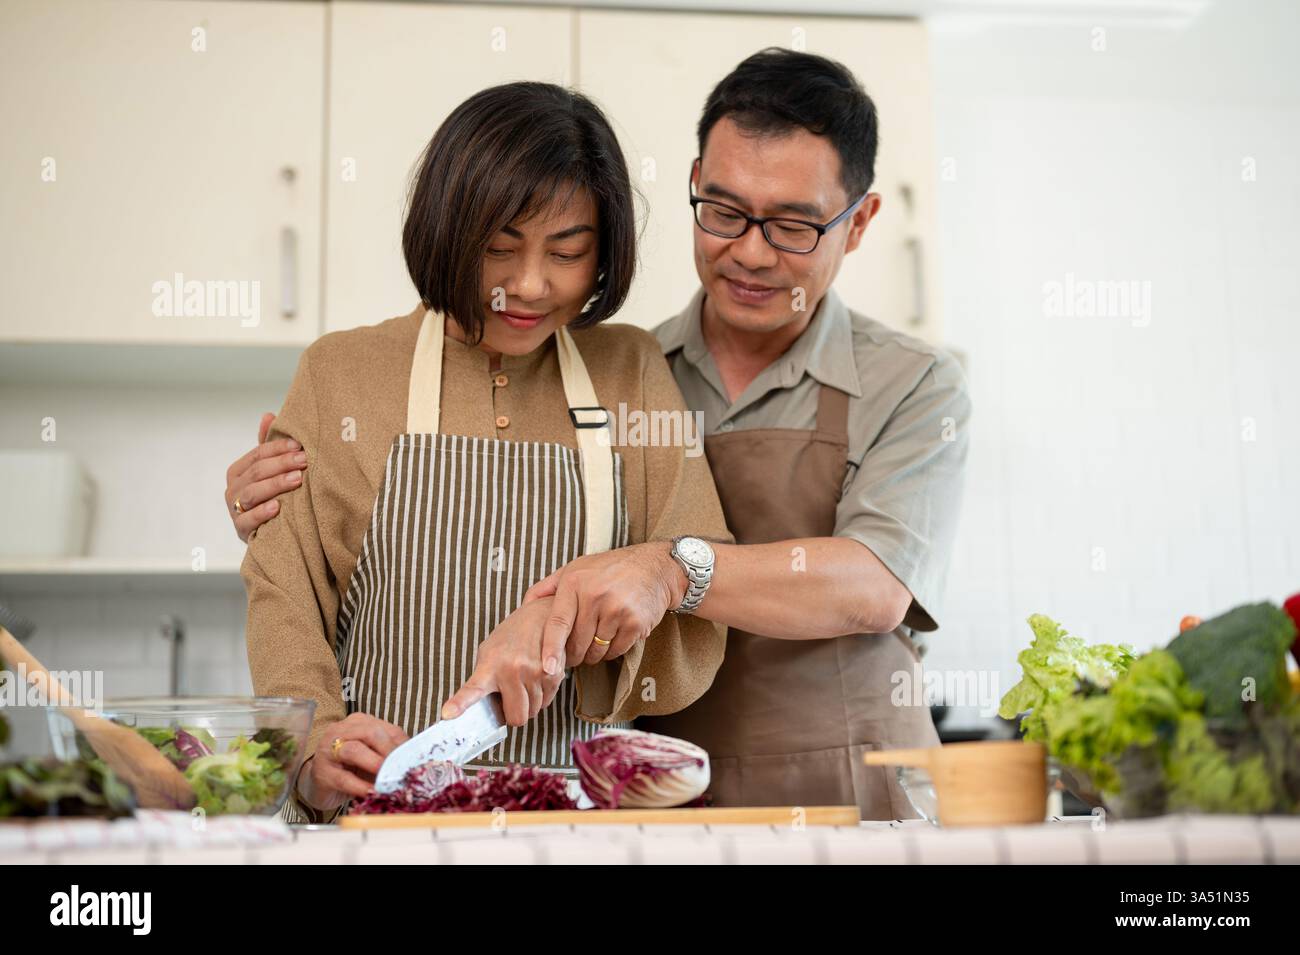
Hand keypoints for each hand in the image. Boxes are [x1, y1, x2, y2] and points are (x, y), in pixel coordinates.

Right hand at [225, 413, 307, 541]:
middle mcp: (234, 489)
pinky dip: (262, 513)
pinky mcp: (242, 531)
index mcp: (239, 471)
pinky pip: (248, 521)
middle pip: (257, 472)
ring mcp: (235, 510)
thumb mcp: (272, 471)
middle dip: (282, 464)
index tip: (299, 445)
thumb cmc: (273, 496)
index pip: (257, 454)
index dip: (278, 448)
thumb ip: (269, 446)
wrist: (274, 534)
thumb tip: (268, 415)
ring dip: (275, 485)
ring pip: (253, 493)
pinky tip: (277, 507)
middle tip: (304, 460)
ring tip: (297, 479)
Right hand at [298, 712, 408, 811]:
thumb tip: (413, 762)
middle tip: (401, 767)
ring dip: (375, 764)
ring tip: (388, 777)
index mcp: (359, 723)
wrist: (320, 784)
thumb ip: (389, 754)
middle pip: (369, 733)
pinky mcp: (322, 773)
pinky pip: (344, 778)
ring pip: (354, 750)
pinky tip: (372, 791)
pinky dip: (360, 786)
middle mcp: (341, 731)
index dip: (401, 744)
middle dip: (388, 750)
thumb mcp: (373, 756)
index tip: (414, 759)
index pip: (385, 728)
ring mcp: (328, 750)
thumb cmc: (350, 768)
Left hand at [441, 597, 565, 726]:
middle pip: (517, 717)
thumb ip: (483, 680)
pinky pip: (547, 702)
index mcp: (490, 665)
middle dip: (515, 713)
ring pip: (533, 711)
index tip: (448, 715)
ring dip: (530, 702)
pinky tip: (538, 677)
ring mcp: (534, 672)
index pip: (473, 689)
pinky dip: (543, 695)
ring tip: (526, 679)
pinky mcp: (553, 673)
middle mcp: (512, 669)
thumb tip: (480, 712)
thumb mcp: (490, 652)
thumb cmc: (512, 637)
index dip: (460, 704)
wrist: (540, 616)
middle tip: (512, 696)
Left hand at [523, 543, 685, 670]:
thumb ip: (547, 587)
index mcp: (574, 583)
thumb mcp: (575, 568)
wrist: (654, 567)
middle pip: (577, 644)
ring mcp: (616, 609)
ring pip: (596, 651)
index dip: (551, 649)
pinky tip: (615, 634)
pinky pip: (616, 650)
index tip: (548, 669)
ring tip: (598, 637)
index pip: (557, 624)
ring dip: (594, 653)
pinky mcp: (635, 622)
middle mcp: (595, 595)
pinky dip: (613, 650)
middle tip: (577, 650)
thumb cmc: (610, 568)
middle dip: (575, 654)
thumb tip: (522, 607)